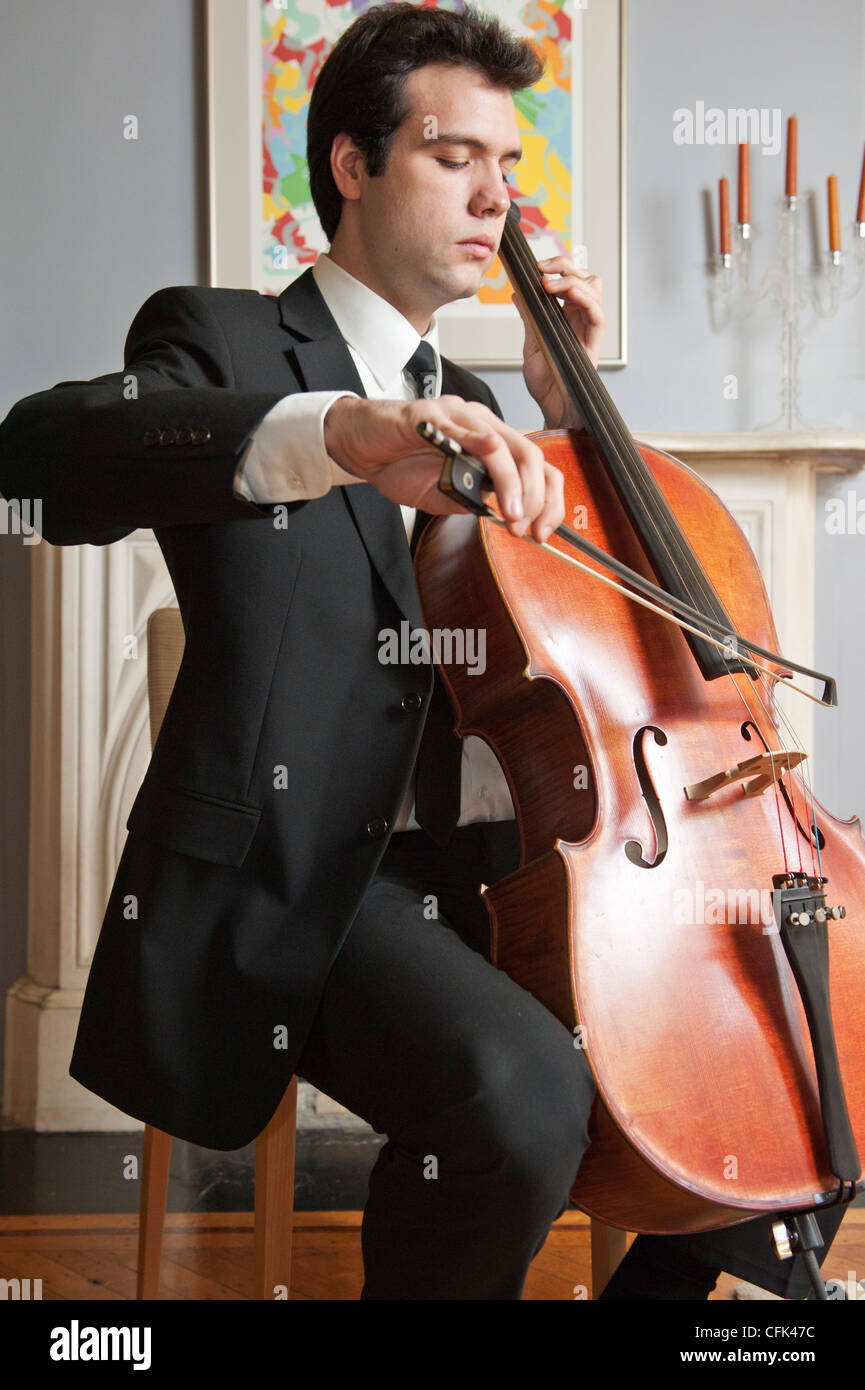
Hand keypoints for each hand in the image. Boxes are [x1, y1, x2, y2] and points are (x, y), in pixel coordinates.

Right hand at [323, 395, 563, 543]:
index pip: (535, 466)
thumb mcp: (441, 495)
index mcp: (489, 442)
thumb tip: (501, 517)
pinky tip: (488, 466)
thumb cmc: (396, 462)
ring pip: (502, 444)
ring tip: (510, 513)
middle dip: (535, 497)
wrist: (356, 444)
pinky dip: (479, 444)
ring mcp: (458, 417)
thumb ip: (471, 502)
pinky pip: (462, 427)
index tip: (542, 531)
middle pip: (529, 454)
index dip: (548, 499)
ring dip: (513, 483)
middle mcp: (480, 425)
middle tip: (524, 527)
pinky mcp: (430, 415)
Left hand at [513, 256, 604, 429]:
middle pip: (585, 277)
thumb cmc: (546, 383)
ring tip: (549, 284)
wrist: (552, 409)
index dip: (557, 268)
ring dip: (572, 279)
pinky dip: (583, 297)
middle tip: (543, 270)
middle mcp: (581, 319)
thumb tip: (518, 293)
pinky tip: (564, 294)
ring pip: (594, 288)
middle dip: (566, 266)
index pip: (570, 280)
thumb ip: (529, 317)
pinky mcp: (594, 342)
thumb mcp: (531, 344)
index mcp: (566, 317)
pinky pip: (598, 313)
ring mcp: (589, 329)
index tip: (536, 266)